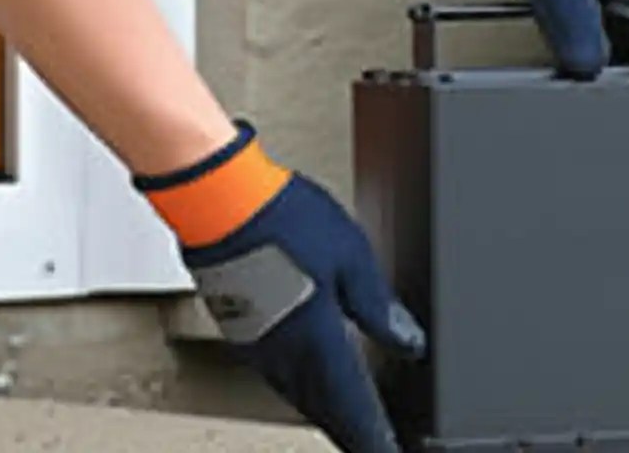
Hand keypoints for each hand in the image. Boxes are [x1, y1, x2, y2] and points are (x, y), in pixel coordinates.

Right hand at [151, 128, 425, 452]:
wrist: (219, 200)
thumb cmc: (282, 219)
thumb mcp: (354, 259)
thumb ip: (380, 306)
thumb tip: (409, 340)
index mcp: (314, 341)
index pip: (352, 405)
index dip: (373, 435)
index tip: (388, 450)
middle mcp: (282, 352)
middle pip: (323, 407)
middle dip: (350, 430)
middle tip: (370, 443)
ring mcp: (256, 343)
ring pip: (298, 393)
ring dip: (325, 411)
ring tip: (346, 422)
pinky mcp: (239, 326)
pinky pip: (276, 372)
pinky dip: (301, 387)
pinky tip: (308, 380)